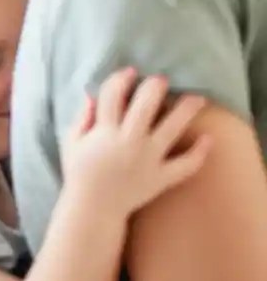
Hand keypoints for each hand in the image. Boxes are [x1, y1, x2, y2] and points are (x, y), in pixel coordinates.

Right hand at [61, 67, 211, 216]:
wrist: (93, 209)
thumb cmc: (80, 174)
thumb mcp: (72, 143)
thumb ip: (81, 118)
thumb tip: (92, 95)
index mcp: (104, 132)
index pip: (112, 96)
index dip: (120, 79)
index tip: (129, 72)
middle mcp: (128, 141)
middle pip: (146, 105)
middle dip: (155, 87)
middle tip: (161, 80)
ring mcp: (148, 159)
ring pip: (172, 128)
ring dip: (186, 110)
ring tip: (197, 99)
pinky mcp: (161, 177)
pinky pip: (185, 164)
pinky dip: (199, 153)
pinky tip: (208, 139)